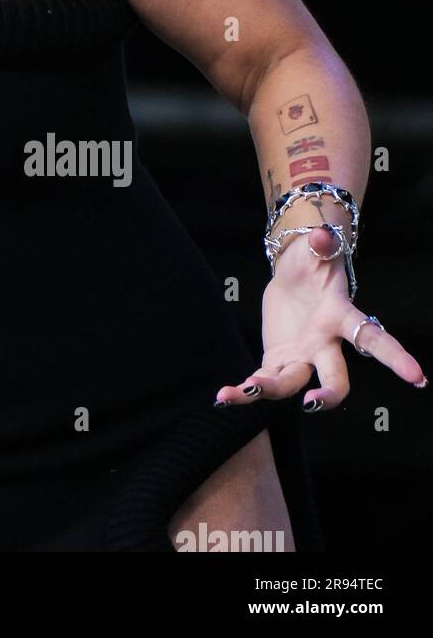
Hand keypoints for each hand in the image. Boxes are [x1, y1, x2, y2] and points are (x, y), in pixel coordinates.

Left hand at [215, 225, 426, 410]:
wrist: (295, 275)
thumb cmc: (315, 261)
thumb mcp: (320, 249)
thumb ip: (323, 244)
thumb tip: (322, 234)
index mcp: (341, 318)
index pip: (373, 339)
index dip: (395, 357)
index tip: (418, 378)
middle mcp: (325, 345)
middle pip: (335, 377)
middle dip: (328, 393)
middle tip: (312, 403)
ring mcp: (301, 357)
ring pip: (291, 383)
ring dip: (269, 389)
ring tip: (246, 389)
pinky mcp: (277, 360)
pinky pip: (263, 380)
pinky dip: (244, 391)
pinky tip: (224, 397)